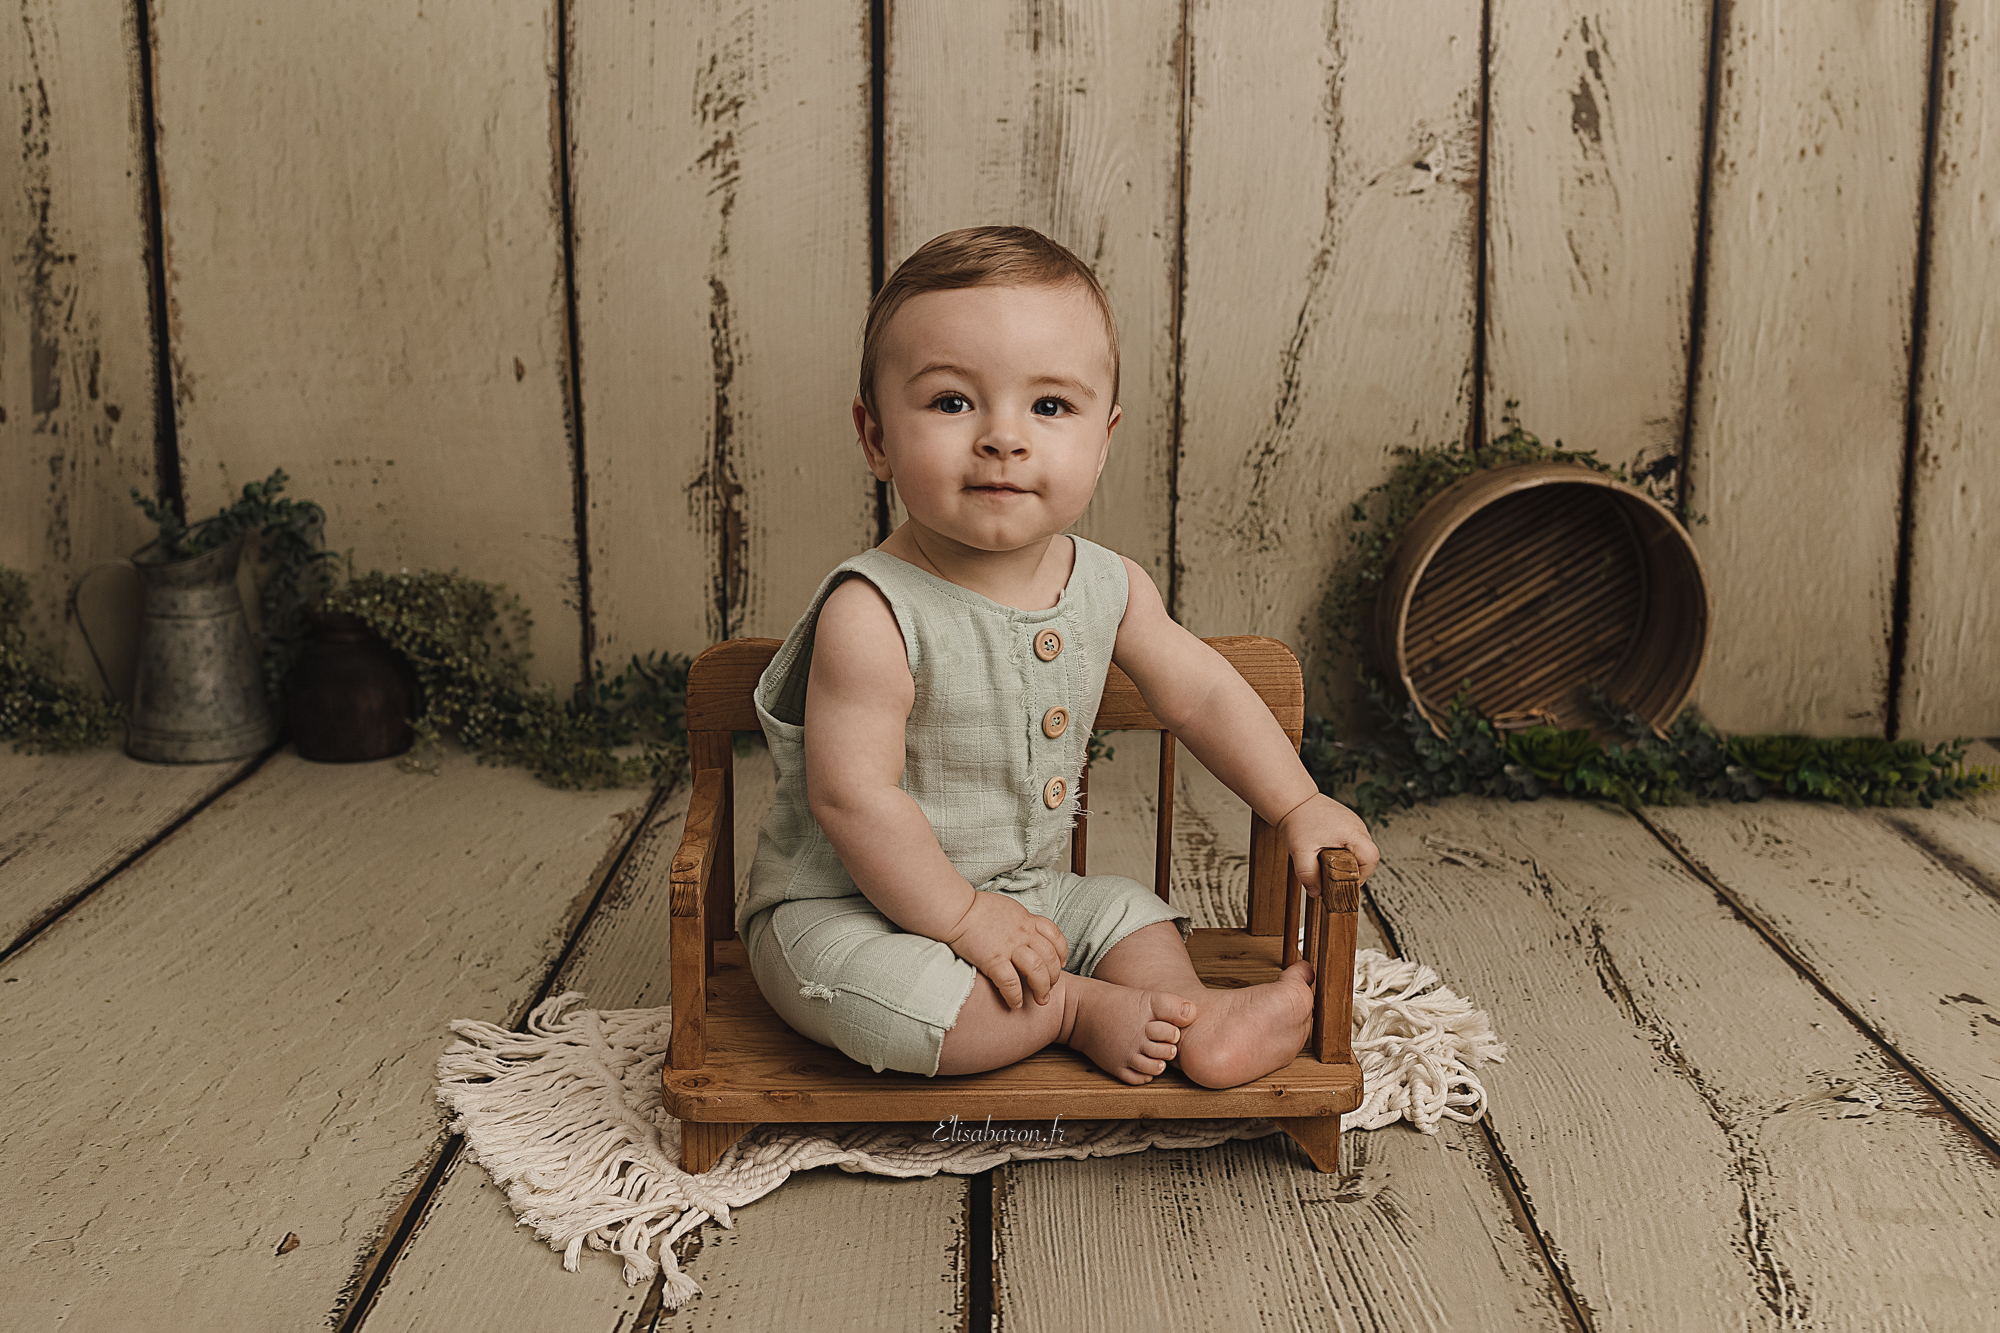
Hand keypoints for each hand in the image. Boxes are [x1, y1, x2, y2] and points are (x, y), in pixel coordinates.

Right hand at [941, 891, 1069, 1008]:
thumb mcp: (1009, 909)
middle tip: (1049, 988)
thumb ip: (1022, 922)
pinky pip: (1010, 982)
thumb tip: (1029, 933)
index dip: (1062, 953)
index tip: (1060, 964)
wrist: (956, 910)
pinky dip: (1015, 996)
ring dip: (1042, 988)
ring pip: (1037, 970)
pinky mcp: (993, 959)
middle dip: (1054, 977)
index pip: (1056, 937)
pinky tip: (1015, 1003)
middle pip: (1051, 957)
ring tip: (1039, 999)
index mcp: (1028, 920)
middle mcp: (1023, 933)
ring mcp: (1009, 947)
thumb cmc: (978, 908)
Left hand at [1277, 792, 1379, 893]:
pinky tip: (1331, 852)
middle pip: (1369, 856)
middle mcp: (1358, 826)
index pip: (1371, 859)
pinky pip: (1354, 841)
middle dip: (1356, 870)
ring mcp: (1355, 822)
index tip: (1346, 883)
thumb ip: (1308, 874)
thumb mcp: (1300, 852)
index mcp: (1352, 832)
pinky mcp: (1348, 822)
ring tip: (1332, 864)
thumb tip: (1316, 893)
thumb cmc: (1298, 821)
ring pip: (1362, 848)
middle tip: (1338, 876)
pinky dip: (1346, 850)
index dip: (1362, 875)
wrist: (1293, 800)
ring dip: (1350, 860)